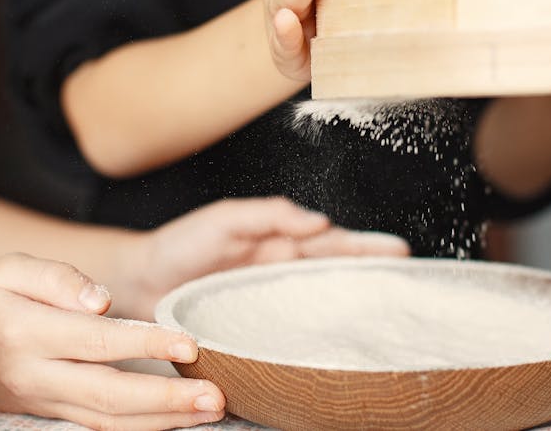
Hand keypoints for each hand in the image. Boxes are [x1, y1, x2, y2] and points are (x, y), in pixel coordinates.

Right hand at [0, 254, 225, 430]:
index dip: (145, 344)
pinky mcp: (49, 413)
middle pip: (108, 394)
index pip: (96, 341)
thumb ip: (57, 277)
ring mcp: (43, 400)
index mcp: (28, 331)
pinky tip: (175, 421)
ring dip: (161, 421)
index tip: (189, 345)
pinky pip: (97, 425)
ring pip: (106, 420)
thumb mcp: (9, 268)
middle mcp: (36, 374)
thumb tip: (101, 298)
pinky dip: (139, 427)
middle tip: (215, 397)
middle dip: (166, 400)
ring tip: (209, 412)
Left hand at [129, 197, 409, 319]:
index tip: (398, 250)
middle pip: (337, 269)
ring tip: (389, 305)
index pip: (331, 241)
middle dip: (373, 270)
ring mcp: (270, 297)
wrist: (140, 281)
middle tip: (409, 276)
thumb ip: (268, 214)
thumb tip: (318, 221)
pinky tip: (341, 336)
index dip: (365, 245)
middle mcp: (280, 268)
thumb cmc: (178, 246)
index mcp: (278, 240)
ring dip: (355, 298)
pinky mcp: (256, 325)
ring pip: (323, 297)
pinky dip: (323, 327)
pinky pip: (297, 325)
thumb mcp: (223, 219)